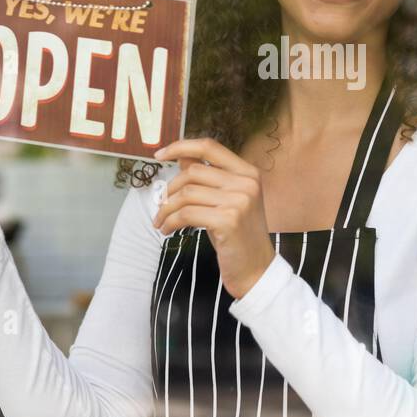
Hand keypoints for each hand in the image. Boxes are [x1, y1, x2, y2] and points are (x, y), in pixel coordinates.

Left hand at [151, 138, 274, 299]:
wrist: (257, 270)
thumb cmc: (238, 236)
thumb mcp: (226, 201)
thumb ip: (208, 178)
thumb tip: (182, 156)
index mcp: (248, 172)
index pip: (209, 147)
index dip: (180, 146)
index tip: (159, 155)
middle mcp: (246, 182)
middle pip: (192, 172)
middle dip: (170, 189)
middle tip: (161, 206)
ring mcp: (239, 201)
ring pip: (186, 194)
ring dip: (166, 209)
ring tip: (162, 222)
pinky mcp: (228, 220)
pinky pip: (186, 214)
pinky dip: (171, 222)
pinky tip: (168, 231)